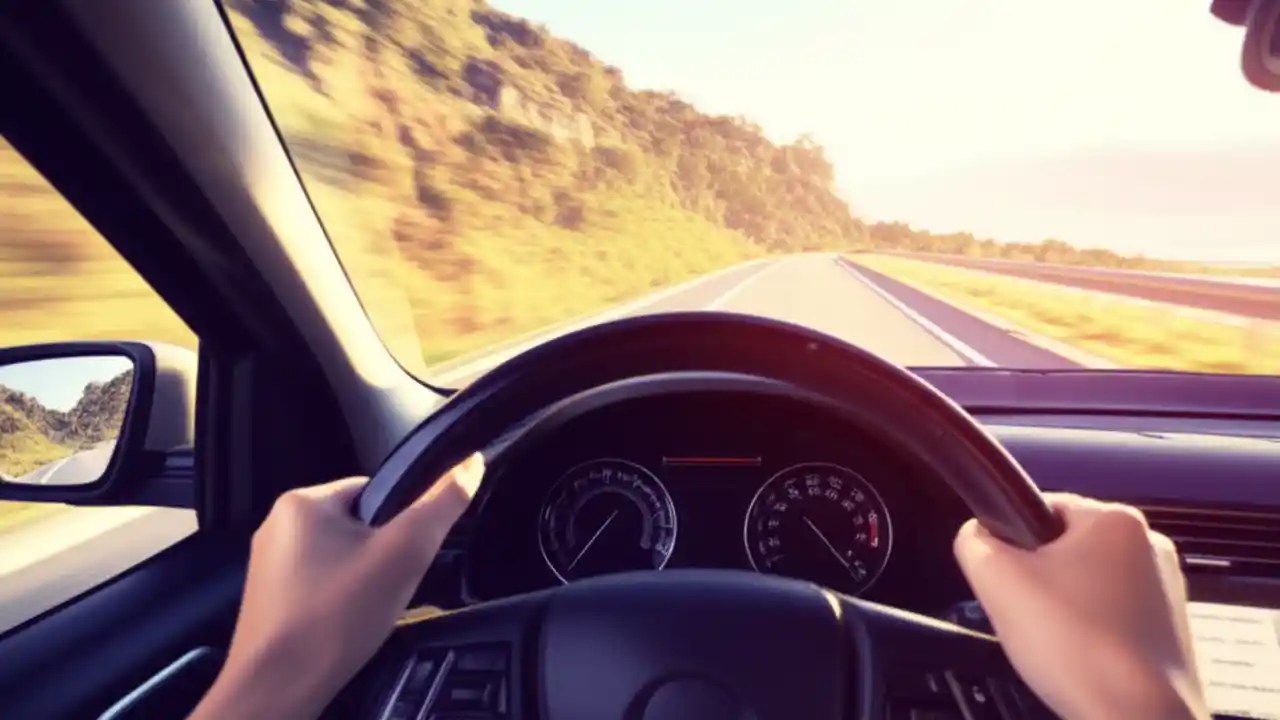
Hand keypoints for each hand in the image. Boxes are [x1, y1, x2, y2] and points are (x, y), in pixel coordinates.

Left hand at [192, 453, 483, 719]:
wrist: (276, 690)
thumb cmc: (335, 617)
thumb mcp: (402, 555)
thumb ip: (440, 506)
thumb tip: (471, 463)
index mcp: (301, 501)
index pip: (374, 491)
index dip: (402, 523)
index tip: (408, 557)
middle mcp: (276, 526)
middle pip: (357, 526)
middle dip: (381, 556)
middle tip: (392, 588)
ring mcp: (267, 567)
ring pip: (339, 559)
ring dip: (362, 580)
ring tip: (369, 611)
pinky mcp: (268, 601)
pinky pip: (319, 587)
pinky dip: (338, 602)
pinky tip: (346, 627)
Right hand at [954, 493, 1208, 719]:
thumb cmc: (1076, 647)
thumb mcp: (997, 581)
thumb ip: (974, 542)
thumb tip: (977, 536)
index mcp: (1115, 518)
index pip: (1039, 509)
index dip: (1012, 547)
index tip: (1011, 586)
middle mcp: (1150, 545)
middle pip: (1063, 550)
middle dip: (1040, 582)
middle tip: (1030, 618)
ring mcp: (1166, 590)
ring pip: (1086, 586)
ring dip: (1065, 610)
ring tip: (1059, 644)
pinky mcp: (1170, 629)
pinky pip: (1111, 618)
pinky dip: (1091, 635)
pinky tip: (1083, 659)